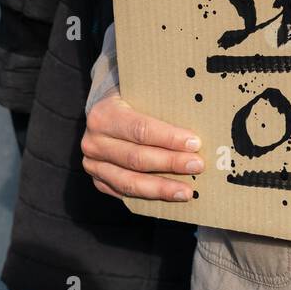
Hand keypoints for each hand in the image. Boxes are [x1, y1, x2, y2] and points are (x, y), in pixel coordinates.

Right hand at [82, 90, 204, 201]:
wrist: (103, 110)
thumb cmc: (129, 100)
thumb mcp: (139, 92)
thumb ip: (160, 103)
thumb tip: (197, 116)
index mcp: (104, 115)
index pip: (140, 129)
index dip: (169, 138)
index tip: (194, 143)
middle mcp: (94, 142)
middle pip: (137, 158)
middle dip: (170, 164)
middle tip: (197, 165)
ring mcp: (93, 164)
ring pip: (129, 182)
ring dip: (161, 188)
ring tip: (186, 191)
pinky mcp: (98, 180)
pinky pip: (124, 193)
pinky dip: (148, 197)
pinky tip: (168, 197)